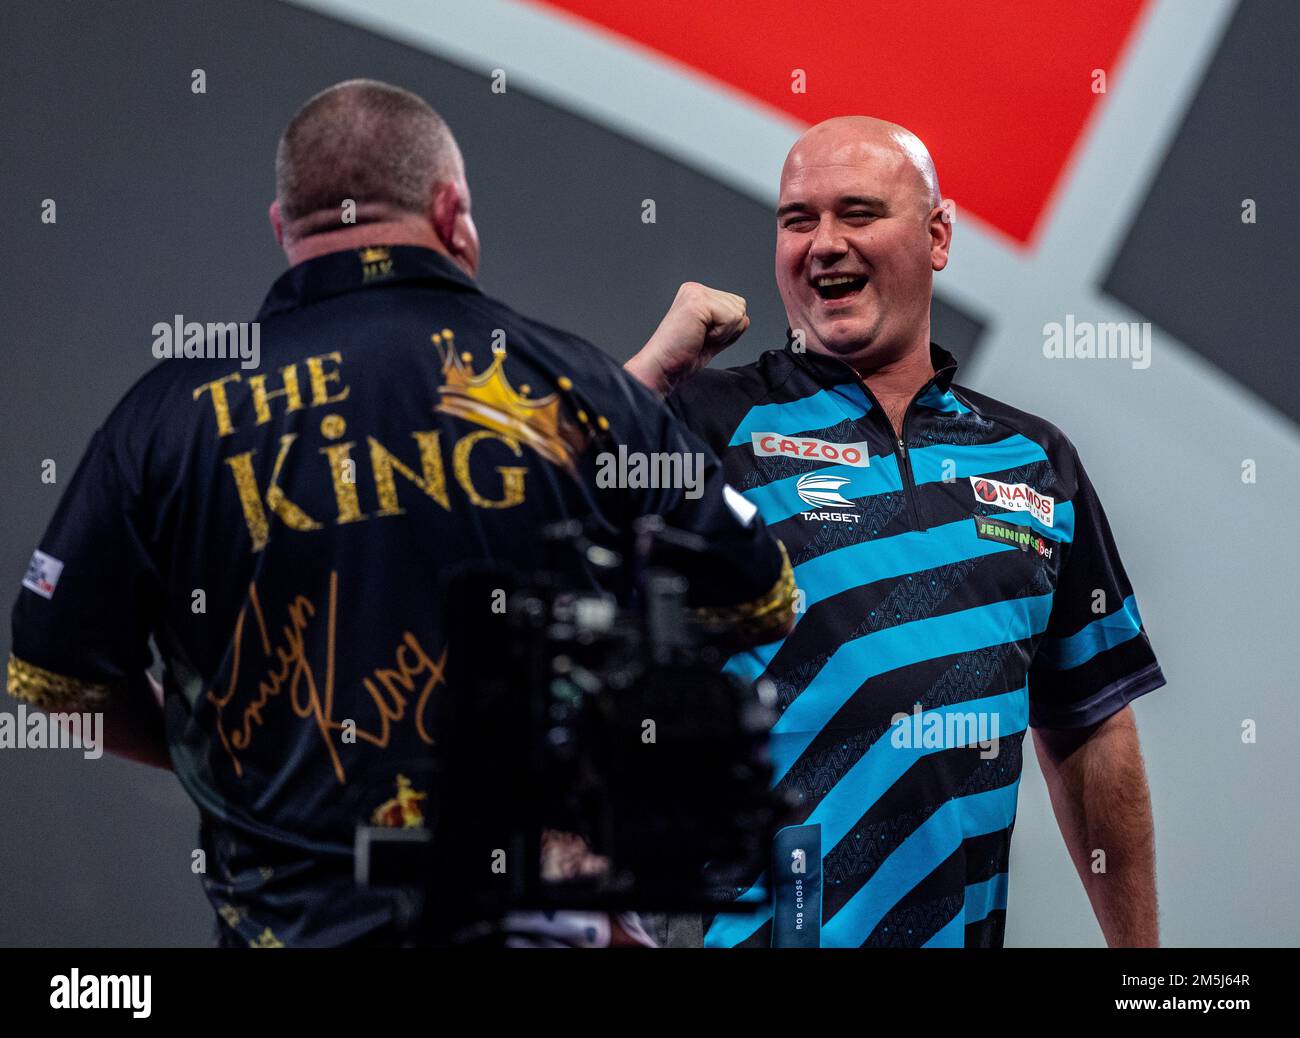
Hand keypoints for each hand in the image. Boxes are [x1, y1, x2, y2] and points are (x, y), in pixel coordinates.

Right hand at [625, 282, 748, 395]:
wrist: (662, 368)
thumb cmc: (680, 357)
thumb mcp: (712, 338)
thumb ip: (728, 325)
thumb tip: (745, 318)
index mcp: (697, 295)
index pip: (736, 305)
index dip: (727, 329)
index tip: (703, 338)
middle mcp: (695, 290)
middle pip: (739, 306)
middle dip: (727, 330)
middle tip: (701, 339)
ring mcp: (696, 294)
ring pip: (737, 312)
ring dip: (723, 333)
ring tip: (699, 338)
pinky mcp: (697, 302)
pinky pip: (730, 318)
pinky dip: (720, 335)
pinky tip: (699, 337)